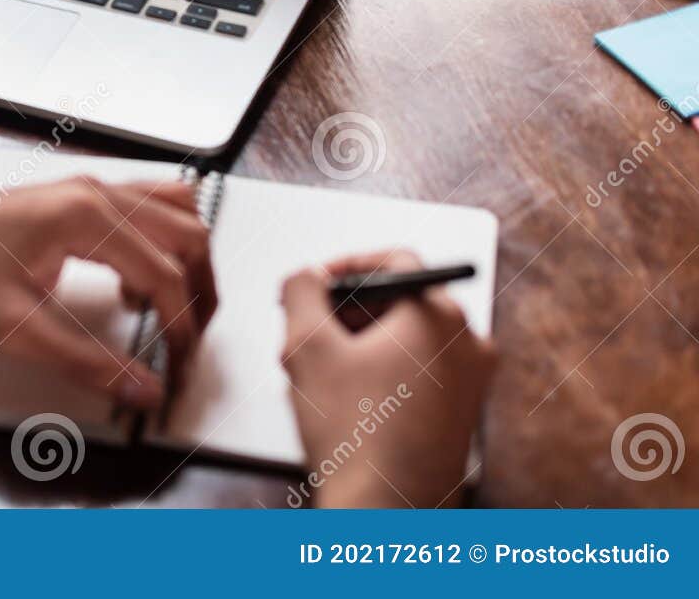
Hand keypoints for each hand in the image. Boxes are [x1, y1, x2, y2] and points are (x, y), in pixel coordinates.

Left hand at [0, 176, 215, 410]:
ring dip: (186, 260)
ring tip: (176, 311)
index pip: (165, 273)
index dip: (181, 326)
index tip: (179, 363)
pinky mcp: (73, 197)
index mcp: (85, 215)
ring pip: (172, 211)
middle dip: (199, 290)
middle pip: (185, 232)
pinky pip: (143, 208)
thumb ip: (85, 361)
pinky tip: (134, 287)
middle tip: (191, 339)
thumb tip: (139, 386)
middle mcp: (92, 191)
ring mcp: (84, 188)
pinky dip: (158, 245)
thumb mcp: (16, 330)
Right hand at [280, 250, 495, 507]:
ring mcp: (471, 383)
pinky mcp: (462, 414)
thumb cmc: (355, 435)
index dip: (345, 265)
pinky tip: (346, 397)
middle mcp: (468, 344)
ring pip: (409, 337)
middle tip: (309, 326)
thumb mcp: (307, 346)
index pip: (395, 260)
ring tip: (320, 368)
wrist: (387, 512)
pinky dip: (383, 370)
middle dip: (349, 308)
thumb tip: (306, 276)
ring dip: (362, 340)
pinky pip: (421, 371)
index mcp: (439, 317)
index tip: (315, 283)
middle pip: (402, 299)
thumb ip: (301, 291)